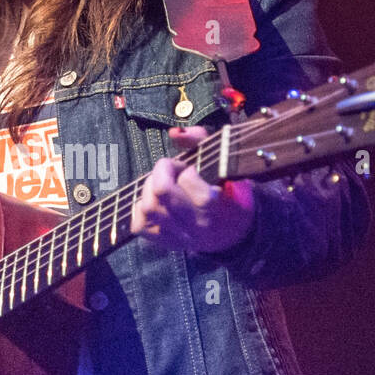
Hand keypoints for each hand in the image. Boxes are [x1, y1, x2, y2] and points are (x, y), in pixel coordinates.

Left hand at [130, 125, 255, 254]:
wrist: (235, 233)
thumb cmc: (229, 193)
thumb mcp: (224, 163)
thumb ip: (200, 141)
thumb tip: (174, 132)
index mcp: (213, 203)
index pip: (187, 178)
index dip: (182, 166)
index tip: (189, 167)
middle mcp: (196, 223)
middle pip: (161, 192)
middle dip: (161, 172)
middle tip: (170, 172)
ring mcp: (179, 235)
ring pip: (147, 207)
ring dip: (149, 189)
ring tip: (162, 186)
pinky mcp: (165, 242)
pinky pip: (139, 225)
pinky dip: (139, 210)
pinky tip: (154, 202)